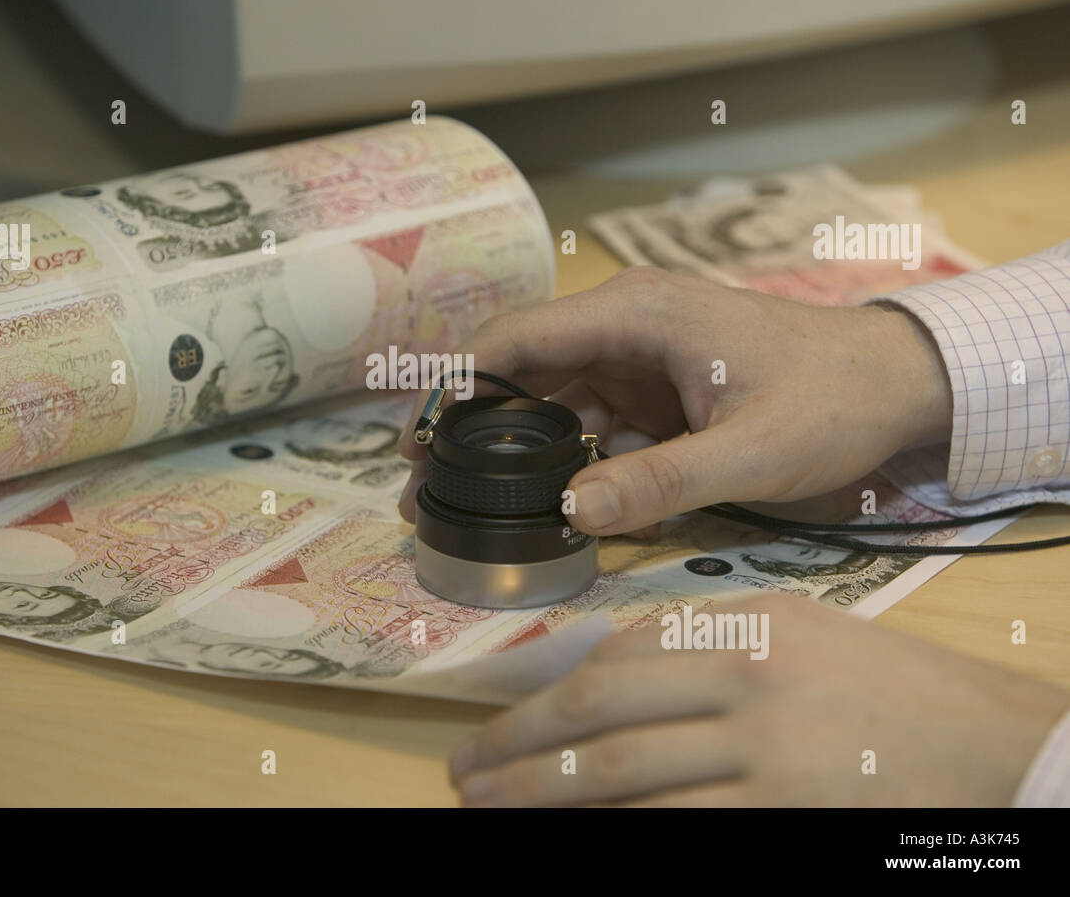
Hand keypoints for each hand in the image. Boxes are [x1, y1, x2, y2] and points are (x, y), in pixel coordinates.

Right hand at [397, 267, 952, 534]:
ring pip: (550, 395)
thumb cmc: (832, 402)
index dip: (455, 387)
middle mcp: (625, 322)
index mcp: (636, 314)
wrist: (896, 383)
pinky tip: (549, 495)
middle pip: (520, 368)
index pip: (516, 339)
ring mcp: (638, 352)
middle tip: (426, 489)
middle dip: (472, 426)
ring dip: (513, 445)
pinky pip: (589, 414)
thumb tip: (568, 512)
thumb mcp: (751, 451)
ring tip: (470, 502)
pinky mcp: (653, 383)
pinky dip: (565, 452)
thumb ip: (662, 482)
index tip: (416, 442)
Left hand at [448, 594, 1068, 805]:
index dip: (551, 694)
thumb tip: (616, 676)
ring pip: (619, 776)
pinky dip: (617, 833)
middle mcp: (745, 678)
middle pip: (599, 713)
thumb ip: (714, 645)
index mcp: (748, 624)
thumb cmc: (896, 693)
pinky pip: (674, 827)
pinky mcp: (781, 814)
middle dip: (519, 744)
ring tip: (492, 807)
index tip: (510, 721)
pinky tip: (579, 838)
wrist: (996, 747)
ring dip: (542, 794)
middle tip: (467, 771)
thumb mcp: (804, 636)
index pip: (619, 655)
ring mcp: (762, 751)